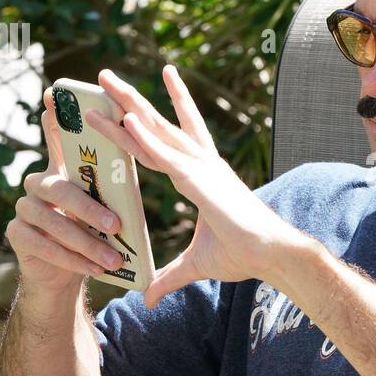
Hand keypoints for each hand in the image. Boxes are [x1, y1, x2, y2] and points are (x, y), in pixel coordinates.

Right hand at [5, 89, 127, 293]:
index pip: (56, 136)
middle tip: (115, 225)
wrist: (66, 272)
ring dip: (85, 242)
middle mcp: (38, 182)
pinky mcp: (16, 233)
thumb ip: (113, 185)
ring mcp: (23, 207)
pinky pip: (44, 245)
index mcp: (62, 168)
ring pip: (53, 221)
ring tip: (112, 258)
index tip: (53, 94)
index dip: (54, 116)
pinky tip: (94, 268)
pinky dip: (73, 259)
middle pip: (59, 188)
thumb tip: (141, 158)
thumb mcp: (106, 206)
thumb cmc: (93, 232)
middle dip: (89, 208)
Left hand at [87, 64, 305, 308]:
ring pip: (155, 130)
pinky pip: (165, 156)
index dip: (142, 124)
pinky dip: (145, 138)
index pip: (162, 144)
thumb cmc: (243, 254)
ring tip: (103, 80)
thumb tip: (146, 298)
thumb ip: (168, 277)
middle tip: (104, 76)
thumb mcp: (195, 265)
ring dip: (128, 105)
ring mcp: (200, 168)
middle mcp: (199, 164)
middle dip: (130, 99)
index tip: (124, 106)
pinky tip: (126, 120)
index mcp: (199, 176)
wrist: (271, 254)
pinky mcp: (200, 181)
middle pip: (156, 124)